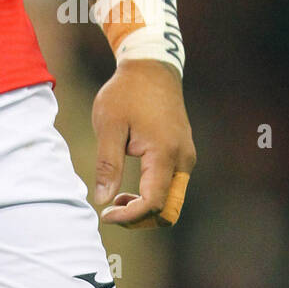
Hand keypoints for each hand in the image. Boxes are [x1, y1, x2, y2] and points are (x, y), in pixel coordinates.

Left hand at [91, 58, 195, 227]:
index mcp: (164, 154)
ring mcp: (186, 158)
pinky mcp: (183, 154)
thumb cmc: (126, 93)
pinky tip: (130, 188)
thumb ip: (108, 164)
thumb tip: (102, 200)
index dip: (129, 216)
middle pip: (169, 211)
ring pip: (172, 202)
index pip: (153, 203)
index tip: (104, 215)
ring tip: (117, 196)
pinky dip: (153, 196)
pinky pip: (172, 188)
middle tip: (111, 210)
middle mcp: (182, 160)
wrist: (151, 68)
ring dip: (146, 208)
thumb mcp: (109, 125)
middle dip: (140, 219)